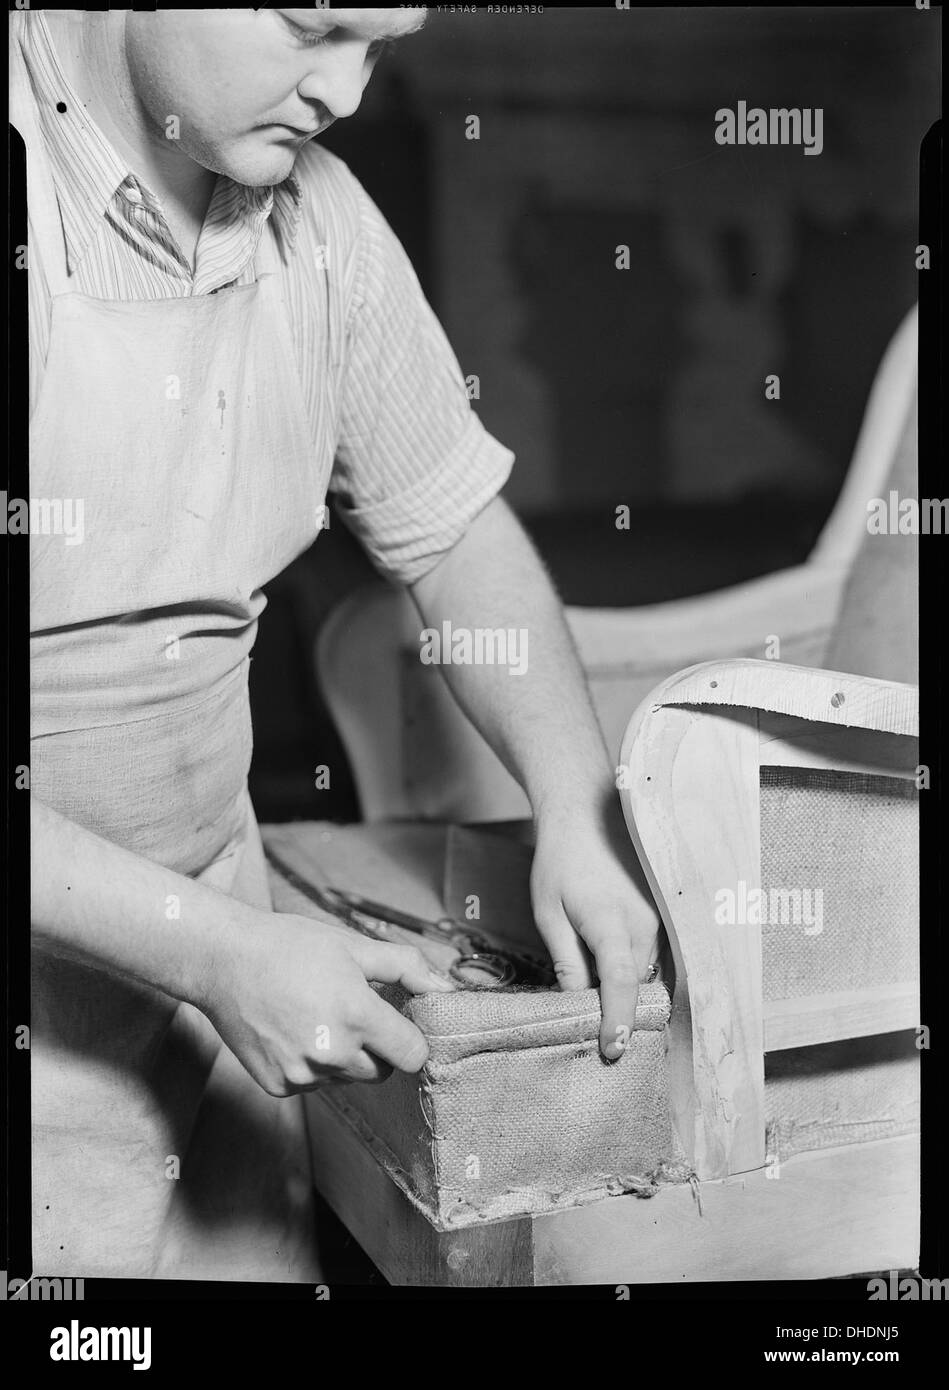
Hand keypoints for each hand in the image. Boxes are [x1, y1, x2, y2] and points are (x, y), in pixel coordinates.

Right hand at [198, 910, 454, 1095]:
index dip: (410, 1037)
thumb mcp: (353, 947)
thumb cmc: (289, 946)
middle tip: (350, 1010)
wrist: (222, 960)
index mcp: (358, 1016)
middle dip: (377, 1046)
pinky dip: (310, 1064)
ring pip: (347, 1078)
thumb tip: (445, 988)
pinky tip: (292, 1030)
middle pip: (382, 1071)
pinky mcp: (279, 1086)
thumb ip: (406, 969)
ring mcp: (303, 1074)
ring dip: (344, 1056)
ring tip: (316, 1016)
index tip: (398, 1021)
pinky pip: (313, 1084)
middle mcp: (332, 1053)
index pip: (413, 1055)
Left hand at [530, 795, 660, 1060]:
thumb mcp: (549, 913)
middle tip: (593, 1029)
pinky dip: (632, 966)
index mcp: (611, 923)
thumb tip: (577, 1002)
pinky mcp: (662, 913)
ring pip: (645, 970)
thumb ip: (566, 960)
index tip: (612, 1051)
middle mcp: (645, 923)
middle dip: (618, 1009)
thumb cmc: (559, 863)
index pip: (620, 984)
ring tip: (599, 992)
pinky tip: (610, 962)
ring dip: (625, 985)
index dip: (617, 1020)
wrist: (587, 814)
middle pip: (635, 984)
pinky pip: (651, 952)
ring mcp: (659, 917)